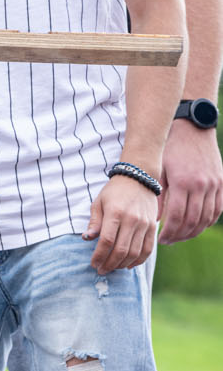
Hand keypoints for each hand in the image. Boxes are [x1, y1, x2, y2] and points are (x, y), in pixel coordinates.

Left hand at [85, 174, 158, 272]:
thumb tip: (86, 238)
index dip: (99, 256)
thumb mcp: (99, 203)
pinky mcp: (153, 227)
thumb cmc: (114, 192)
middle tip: (101, 270)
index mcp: (115, 213)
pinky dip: (138, 261)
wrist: (139, 178)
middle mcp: (131, 220)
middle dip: (109, 264)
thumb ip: (94, 222)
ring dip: (122, 265)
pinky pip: (147, 250)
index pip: (106, 241)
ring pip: (134, 253)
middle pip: (121, 250)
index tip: (93, 263)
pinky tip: (128, 265)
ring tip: (112, 268)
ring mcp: (144, 224)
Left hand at [158, 119, 222, 243]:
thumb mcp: (159, 170)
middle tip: (169, 241)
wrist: (192, 129)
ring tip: (181, 236)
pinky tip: (198, 226)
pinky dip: (208, 221)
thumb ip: (158, 196)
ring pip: (206, 218)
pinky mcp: (222, 183)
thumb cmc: (170, 148)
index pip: (176, 218)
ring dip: (194, 231)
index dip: (168, 232)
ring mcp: (214, 184)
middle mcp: (201, 185)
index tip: (160, 239)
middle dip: (179, 235)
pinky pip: (218, 209)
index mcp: (183, 183)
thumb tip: (155, 221)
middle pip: (192, 221)